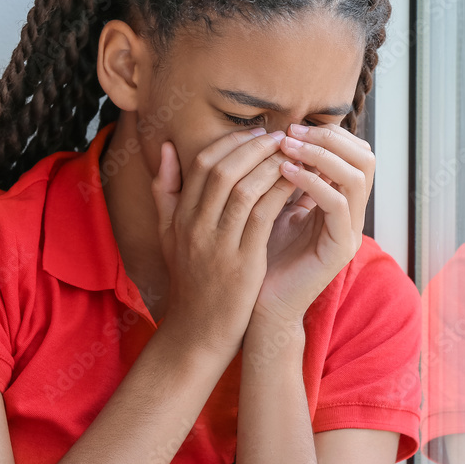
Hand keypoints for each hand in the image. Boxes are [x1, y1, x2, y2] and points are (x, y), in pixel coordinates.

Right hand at [150, 128, 296, 360]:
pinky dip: (281, 193)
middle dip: (255, 146)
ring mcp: (217, 245)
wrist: (198, 331)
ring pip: (245, 189)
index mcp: (180, 216)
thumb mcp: (169, 234)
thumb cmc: (190, 280)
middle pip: (224, 170)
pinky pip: (264, 216)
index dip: (233, 142)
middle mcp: (195, 226)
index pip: (204, 163)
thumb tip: (166, 147)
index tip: (259, 132)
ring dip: (272, 166)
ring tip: (294, 154)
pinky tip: (298, 184)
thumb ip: (166, 191)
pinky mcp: (242, 262)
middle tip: (282, 135)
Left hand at [250, 123, 374, 327]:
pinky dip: (312, 182)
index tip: (289, 128)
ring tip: (286, 148)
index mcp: (340, 201)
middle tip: (290, 132)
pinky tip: (283, 172)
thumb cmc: (260, 252)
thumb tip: (277, 135)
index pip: (355, 153)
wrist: (258, 303)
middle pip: (366, 158)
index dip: (328, 134)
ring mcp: (350, 232)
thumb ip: (285, 175)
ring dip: (320, 155)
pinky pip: (337, 205)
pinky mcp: (339, 249)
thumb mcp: (274, 204)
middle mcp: (352, 214)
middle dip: (328, 138)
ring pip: (357, 176)